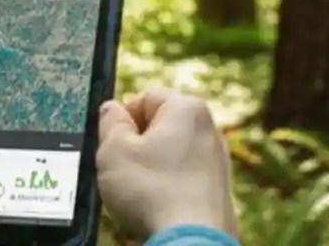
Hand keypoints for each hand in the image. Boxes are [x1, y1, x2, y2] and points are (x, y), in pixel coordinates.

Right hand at [96, 86, 238, 238]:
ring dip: (151, 168)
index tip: (114, 144)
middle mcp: (208, 128)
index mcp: (186, 108)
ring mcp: (217, 160)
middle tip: (123, 169)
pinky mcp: (218, 188)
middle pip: (159, 126)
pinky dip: (167, 188)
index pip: (144, 96)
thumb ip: (110, 121)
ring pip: (170, 153)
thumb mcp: (114, 150)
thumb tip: (113, 109)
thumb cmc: (150, 191)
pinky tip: (157, 206)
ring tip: (140, 193)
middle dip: (137, 145)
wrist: (191, 241)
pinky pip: (183, 178)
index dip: (122, 119)